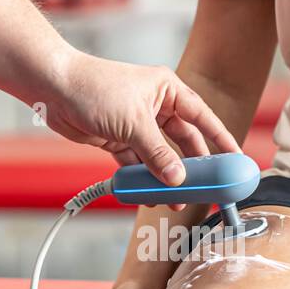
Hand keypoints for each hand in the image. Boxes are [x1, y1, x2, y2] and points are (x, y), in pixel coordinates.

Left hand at [45, 52, 239, 185]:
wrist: (53, 88)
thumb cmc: (94, 89)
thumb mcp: (133, 124)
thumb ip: (158, 154)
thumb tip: (177, 179)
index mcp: (167, 90)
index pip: (202, 118)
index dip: (220, 139)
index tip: (236, 158)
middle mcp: (155, 107)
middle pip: (183, 142)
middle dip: (192, 167)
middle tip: (205, 188)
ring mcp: (136, 125)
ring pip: (160, 157)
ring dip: (166, 178)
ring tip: (176, 200)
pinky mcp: (118, 140)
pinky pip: (137, 164)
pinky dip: (142, 179)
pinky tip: (149, 194)